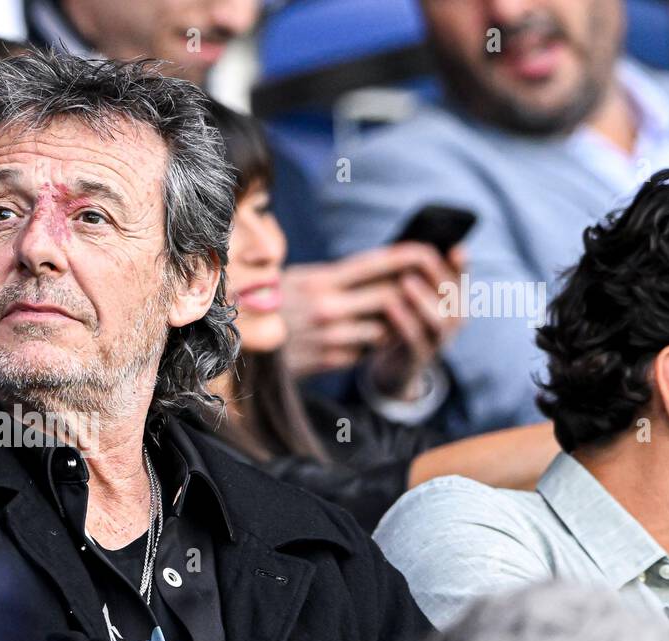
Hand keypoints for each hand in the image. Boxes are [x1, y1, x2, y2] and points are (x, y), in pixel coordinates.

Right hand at [280, 243, 463, 396]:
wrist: (241, 345)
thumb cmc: (272, 305)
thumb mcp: (297, 279)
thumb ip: (335, 276)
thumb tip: (380, 268)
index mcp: (319, 280)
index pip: (375, 263)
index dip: (406, 257)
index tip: (427, 252)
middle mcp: (326, 306)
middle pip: (388, 296)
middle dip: (408, 295)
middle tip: (417, 294)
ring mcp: (328, 336)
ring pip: (382, 329)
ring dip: (392, 324)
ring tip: (389, 319)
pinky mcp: (328, 360)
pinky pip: (364, 350)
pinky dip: (370, 344)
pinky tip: (362, 339)